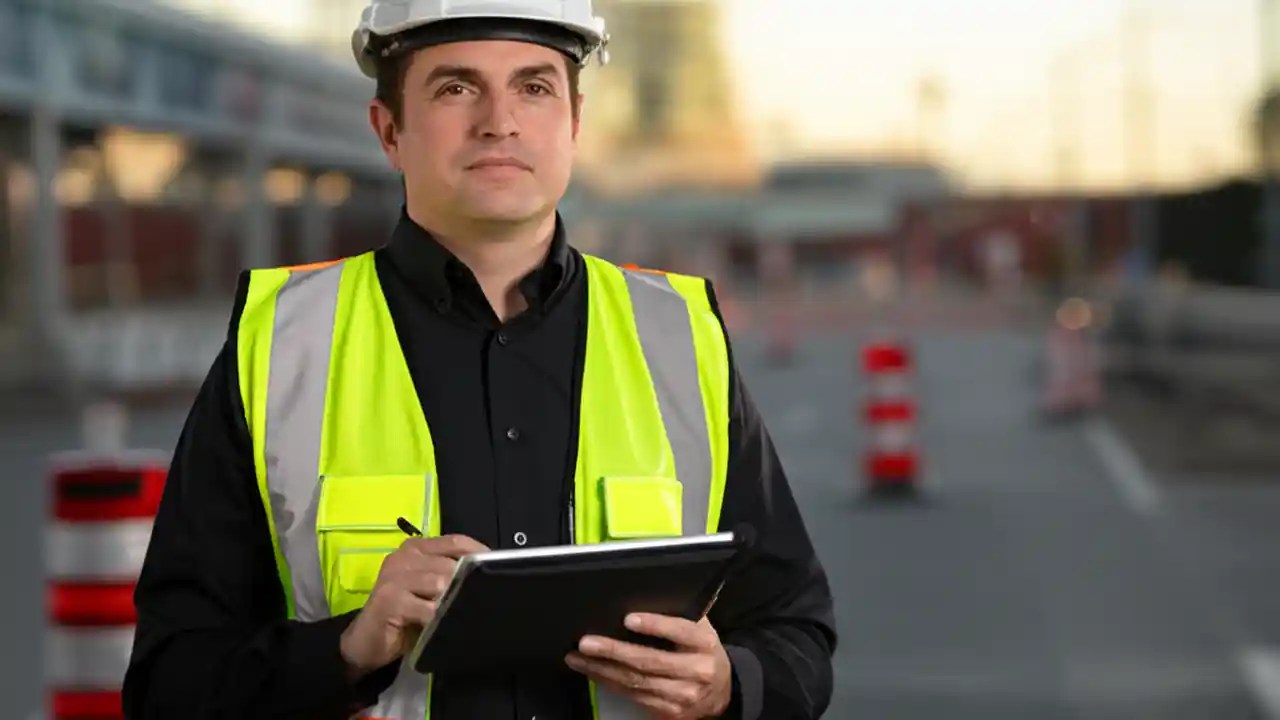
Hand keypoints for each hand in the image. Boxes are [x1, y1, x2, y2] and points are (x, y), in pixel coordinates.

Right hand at [339, 534, 488, 679]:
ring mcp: (394, 577)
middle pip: (450, 564)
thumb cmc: (403, 614)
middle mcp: (403, 556)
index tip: (496, 568)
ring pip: (441, 583)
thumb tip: (484, 571)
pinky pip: (427, 608)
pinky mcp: (390, 600)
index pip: (456, 541)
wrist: (366, 641)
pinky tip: (434, 626)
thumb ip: (448, 575)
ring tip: (446, 615)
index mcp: (415, 548)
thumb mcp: (428, 589)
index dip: (479, 553)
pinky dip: (436, 620)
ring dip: (449, 604)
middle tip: (468, 602)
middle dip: (464, 585)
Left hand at [565, 614, 732, 718]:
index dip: (655, 625)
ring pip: (635, 682)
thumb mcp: (700, 628)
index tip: (628, 619)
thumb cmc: (702, 651)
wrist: (722, 692)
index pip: (680, 631)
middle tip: (586, 642)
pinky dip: (609, 683)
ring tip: (578, 657)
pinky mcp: (668, 712)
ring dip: (601, 670)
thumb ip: (678, 614)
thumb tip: (641, 596)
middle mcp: (696, 671)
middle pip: (649, 661)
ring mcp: (682, 696)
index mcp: (704, 644)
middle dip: (613, 651)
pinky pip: (633, 697)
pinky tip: (593, 672)